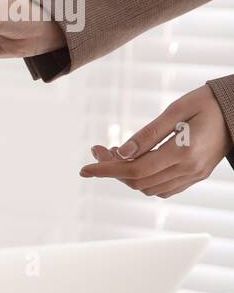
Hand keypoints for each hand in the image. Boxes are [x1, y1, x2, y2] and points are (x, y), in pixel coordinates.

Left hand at [80, 85, 232, 197]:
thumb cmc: (208, 103)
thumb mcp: (175, 110)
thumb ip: (148, 134)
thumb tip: (120, 153)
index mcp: (184, 152)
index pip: (135, 170)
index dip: (106, 170)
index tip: (85, 168)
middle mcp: (190, 169)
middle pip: (138, 181)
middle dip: (112, 169)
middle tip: (99, 149)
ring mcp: (195, 175)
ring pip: (149, 188)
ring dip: (127, 175)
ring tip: (115, 153)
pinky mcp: (197, 176)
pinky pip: (164, 189)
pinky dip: (144, 180)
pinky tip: (135, 162)